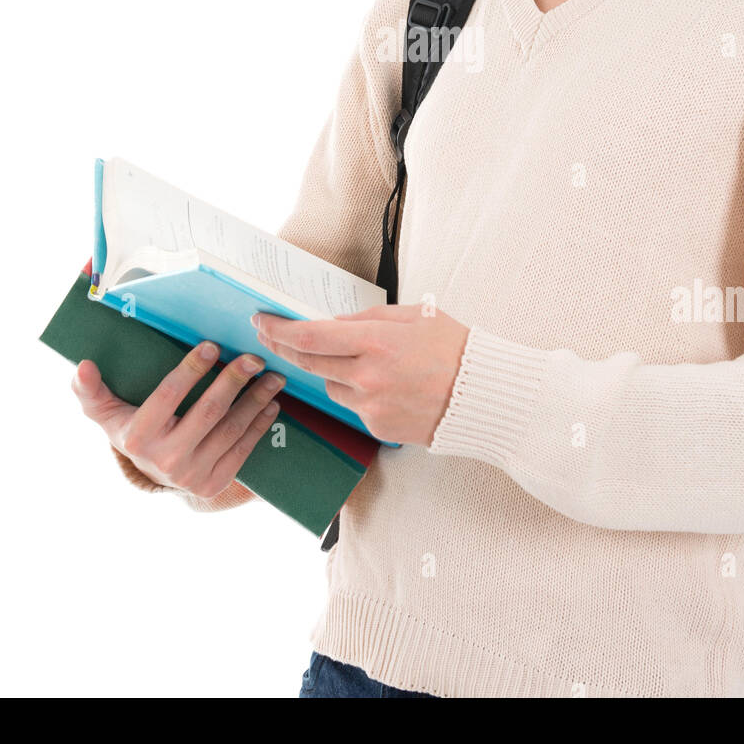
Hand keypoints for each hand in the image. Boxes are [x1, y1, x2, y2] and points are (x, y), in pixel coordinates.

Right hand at [72, 342, 284, 501]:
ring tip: (273, 377)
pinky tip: (271, 403)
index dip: (191, 369)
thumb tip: (82, 366)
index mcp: (138, 437)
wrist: (152, 474)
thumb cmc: (132, 429)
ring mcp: (192, 475)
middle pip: (208, 412)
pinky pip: (243, 449)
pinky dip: (260, 424)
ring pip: (231, 430)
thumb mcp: (106, 412)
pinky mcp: (214, 484)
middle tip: (253, 358)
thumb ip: (90, 390)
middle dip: (234, 381)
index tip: (213, 346)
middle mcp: (165, 460)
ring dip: (256, 400)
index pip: (168, 395)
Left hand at [252, 304, 468, 446]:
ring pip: (330, 385)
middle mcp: (368, 376)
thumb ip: (368, 318)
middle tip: (271, 335)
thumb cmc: (454, 349)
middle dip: (286, 347)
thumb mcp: (414, 316)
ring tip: (364, 362)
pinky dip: (358, 393)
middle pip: (308, 362)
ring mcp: (371, 406)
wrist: (483, 397)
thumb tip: (333, 324)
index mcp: (376, 342)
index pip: (310, 336)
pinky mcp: (377, 427)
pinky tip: (387, 386)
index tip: (260, 320)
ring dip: (332, 371)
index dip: (278, 329)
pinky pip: (353, 406)